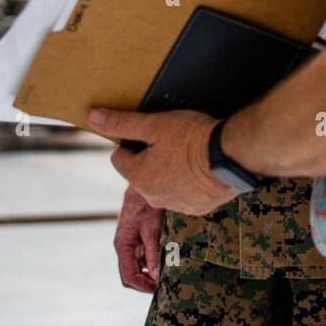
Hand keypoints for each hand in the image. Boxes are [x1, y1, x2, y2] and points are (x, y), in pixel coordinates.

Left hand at [89, 106, 236, 215]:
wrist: (231, 158)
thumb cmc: (192, 139)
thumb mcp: (155, 125)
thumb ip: (122, 123)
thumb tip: (94, 117)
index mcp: (138, 176)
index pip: (119, 158)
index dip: (132, 142)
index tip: (152, 135)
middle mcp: (152, 196)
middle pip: (141, 172)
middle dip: (151, 158)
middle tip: (172, 142)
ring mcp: (175, 205)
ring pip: (163, 184)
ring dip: (170, 172)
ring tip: (189, 155)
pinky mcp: (196, 208)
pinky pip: (184, 194)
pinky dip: (188, 183)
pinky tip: (201, 169)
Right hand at [114, 186, 163, 293]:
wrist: (145, 185)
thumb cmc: (148, 204)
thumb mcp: (152, 229)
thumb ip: (153, 253)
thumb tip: (156, 276)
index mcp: (122, 245)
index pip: (128, 276)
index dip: (143, 286)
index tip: (158, 289)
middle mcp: (123, 247)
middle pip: (130, 275)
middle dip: (145, 283)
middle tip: (164, 285)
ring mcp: (129, 244)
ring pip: (136, 268)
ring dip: (149, 275)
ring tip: (166, 276)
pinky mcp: (137, 240)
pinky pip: (142, 258)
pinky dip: (151, 264)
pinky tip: (165, 263)